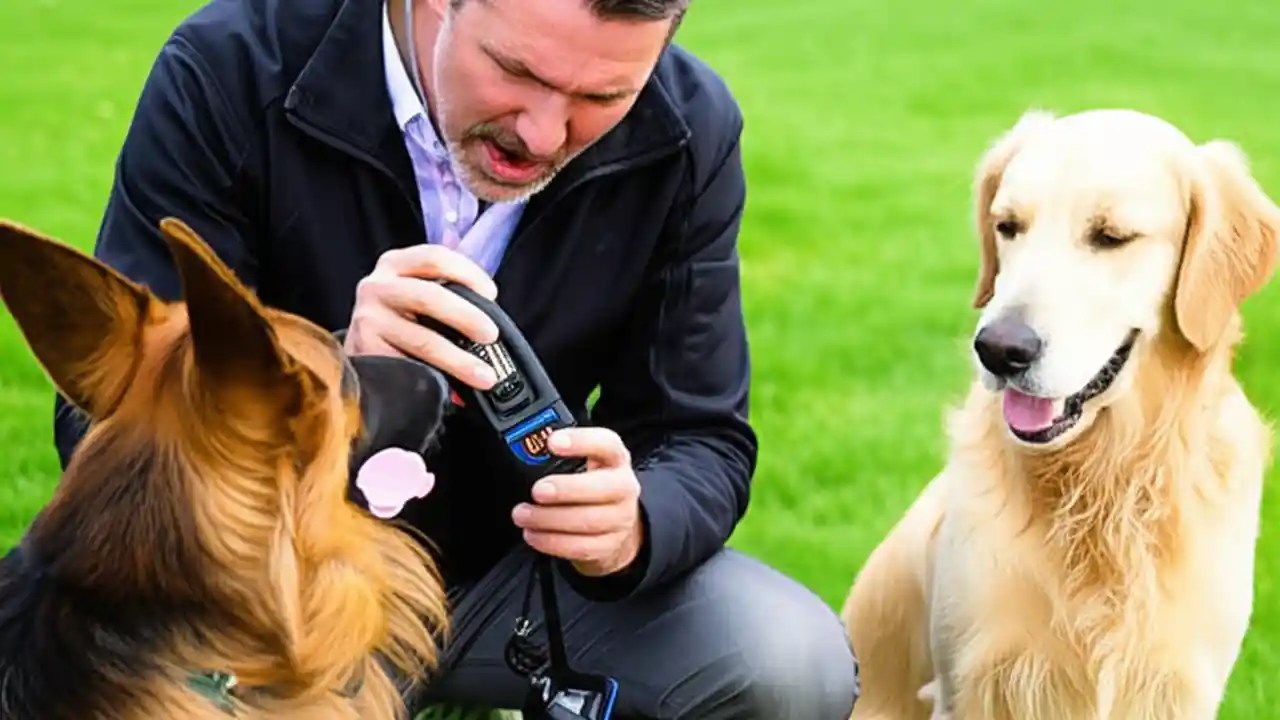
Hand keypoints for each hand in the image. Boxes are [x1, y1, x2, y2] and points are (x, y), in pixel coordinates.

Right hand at [343, 244, 500, 389]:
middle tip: (491, 335)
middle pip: (430, 296)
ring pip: (422, 339)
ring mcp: (367, 320)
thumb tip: (491, 319)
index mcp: (395, 265)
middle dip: (467, 317)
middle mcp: (376, 286)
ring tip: (485, 375)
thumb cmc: (403, 322)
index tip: (491, 295)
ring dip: (459, 359)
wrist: (364, 355)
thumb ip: (449, 294)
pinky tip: (451, 389)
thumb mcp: (419, 296)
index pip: (435, 257)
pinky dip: (435, 377)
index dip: (468, 273)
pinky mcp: (365, 353)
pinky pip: (408, 366)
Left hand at [511, 427, 644, 577]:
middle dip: (566, 489)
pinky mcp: (609, 546)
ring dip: (550, 519)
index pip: (606, 443)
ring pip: (588, 521)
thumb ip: (559, 458)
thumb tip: (522, 454)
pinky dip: (552, 542)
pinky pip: (580, 547)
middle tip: (537, 490)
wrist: (615, 524)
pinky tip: (533, 534)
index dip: (581, 441)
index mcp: (615, 459)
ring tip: (523, 514)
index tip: (552, 443)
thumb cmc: (591, 487)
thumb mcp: (584, 463)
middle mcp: (624, 487)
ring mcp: (621, 519)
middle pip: (602, 487)